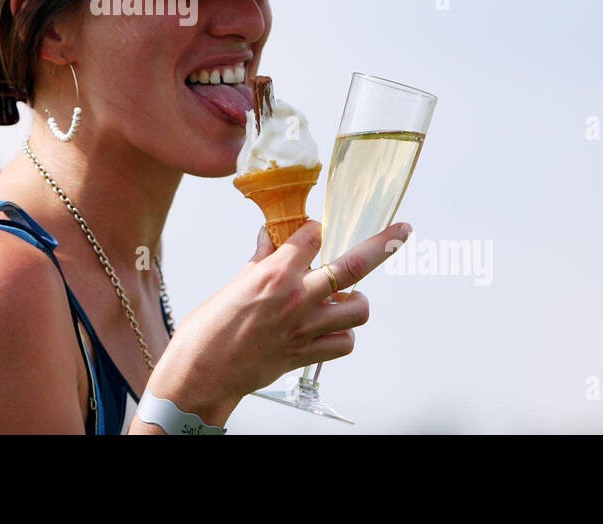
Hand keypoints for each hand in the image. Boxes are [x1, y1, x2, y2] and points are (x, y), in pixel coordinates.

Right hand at [142, 219, 410, 426]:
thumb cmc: (208, 330)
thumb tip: (271, 241)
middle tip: (402, 233)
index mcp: (273, 273)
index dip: (318, 228)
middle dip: (383, 245)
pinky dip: (342, 334)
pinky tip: (328, 329)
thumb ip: (260, 262)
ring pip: (359, 308)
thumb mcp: (232, 285)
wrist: (201, 373)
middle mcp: (295, 297)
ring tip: (341, 299)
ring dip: (355, 300)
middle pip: (353, 265)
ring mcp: (305, 328)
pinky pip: (345, 342)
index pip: (313, 234)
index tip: (318, 229)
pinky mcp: (306, 355)